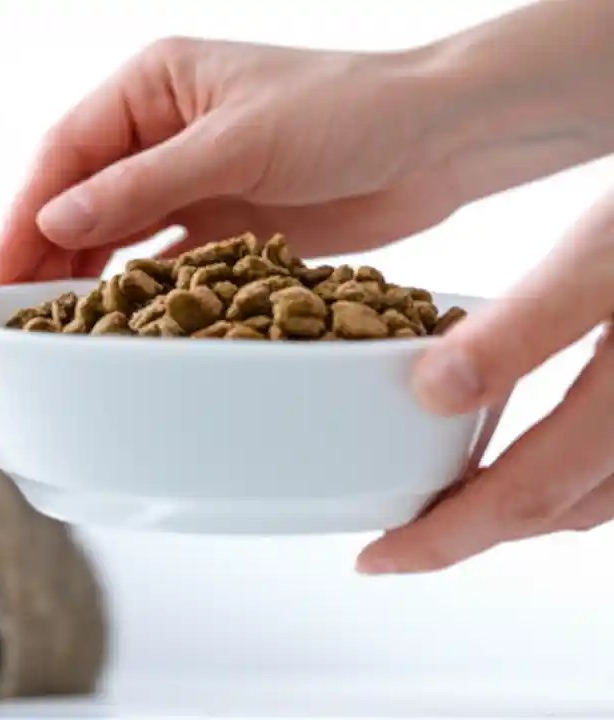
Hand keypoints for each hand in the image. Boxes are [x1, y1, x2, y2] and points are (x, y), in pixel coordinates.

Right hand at [0, 37, 467, 285]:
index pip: (66, 151)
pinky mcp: (226, 221)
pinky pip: (163, 259)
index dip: (25, 212)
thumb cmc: (348, 111)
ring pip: (116, 232)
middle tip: (11, 314)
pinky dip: (137, 289)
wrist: (444, 140)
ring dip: (85, 275)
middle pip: (81, 196)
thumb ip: (141, 186)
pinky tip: (112, 320)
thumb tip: (51, 221)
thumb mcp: (235, 144)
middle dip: (43, 251)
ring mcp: (193, 177)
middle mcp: (163, 129)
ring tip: (50, 325)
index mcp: (153, 85)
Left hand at [357, 186, 613, 573]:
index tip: (377, 557)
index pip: (527, 494)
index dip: (444, 538)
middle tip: (401, 536)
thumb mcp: (602, 255)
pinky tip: (539, 451)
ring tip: (455, 499)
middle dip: (473, 529)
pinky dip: (571, 475)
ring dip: (524, 508)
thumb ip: (525, 327)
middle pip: (560, 508)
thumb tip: (430, 393)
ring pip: (599, 498)